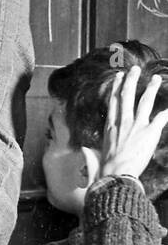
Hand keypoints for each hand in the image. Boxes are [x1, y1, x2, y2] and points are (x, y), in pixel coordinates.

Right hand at [94, 67, 167, 182]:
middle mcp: (122, 123)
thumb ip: (90, 152)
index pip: (113, 102)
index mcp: (110, 127)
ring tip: (155, 78)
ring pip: (144, 102)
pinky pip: (161, 118)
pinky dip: (167, 112)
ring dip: (150, 89)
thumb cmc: (104, 169)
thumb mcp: (94, 157)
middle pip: (126, 96)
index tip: (118, 77)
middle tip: (134, 70)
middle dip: (130, 81)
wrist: (116, 175)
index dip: (115, 88)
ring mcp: (136, 126)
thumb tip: (84, 150)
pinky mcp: (149, 133)